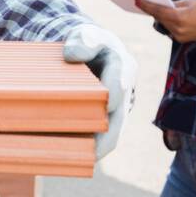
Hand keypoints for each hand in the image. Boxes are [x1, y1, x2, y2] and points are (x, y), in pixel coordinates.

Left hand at [63, 23, 137, 160]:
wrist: (88, 52)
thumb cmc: (86, 43)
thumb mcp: (85, 34)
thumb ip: (83, 40)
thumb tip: (72, 56)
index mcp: (123, 68)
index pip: (119, 86)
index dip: (112, 98)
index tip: (104, 109)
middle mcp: (124, 91)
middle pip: (119, 120)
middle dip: (108, 138)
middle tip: (93, 155)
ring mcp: (117, 108)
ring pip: (112, 135)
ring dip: (98, 149)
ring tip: (81, 162)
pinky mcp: (106, 119)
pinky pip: (101, 137)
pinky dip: (89, 149)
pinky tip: (73, 159)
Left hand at [135, 0, 195, 42]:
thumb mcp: (188, 2)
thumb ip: (173, 4)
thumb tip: (160, 5)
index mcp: (178, 17)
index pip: (158, 11)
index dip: (146, 5)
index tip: (137, 0)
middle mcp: (176, 29)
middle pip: (159, 17)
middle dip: (153, 10)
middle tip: (145, 1)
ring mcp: (178, 36)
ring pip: (163, 24)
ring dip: (161, 16)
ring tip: (160, 8)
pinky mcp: (179, 39)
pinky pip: (168, 29)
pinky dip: (168, 22)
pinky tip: (171, 17)